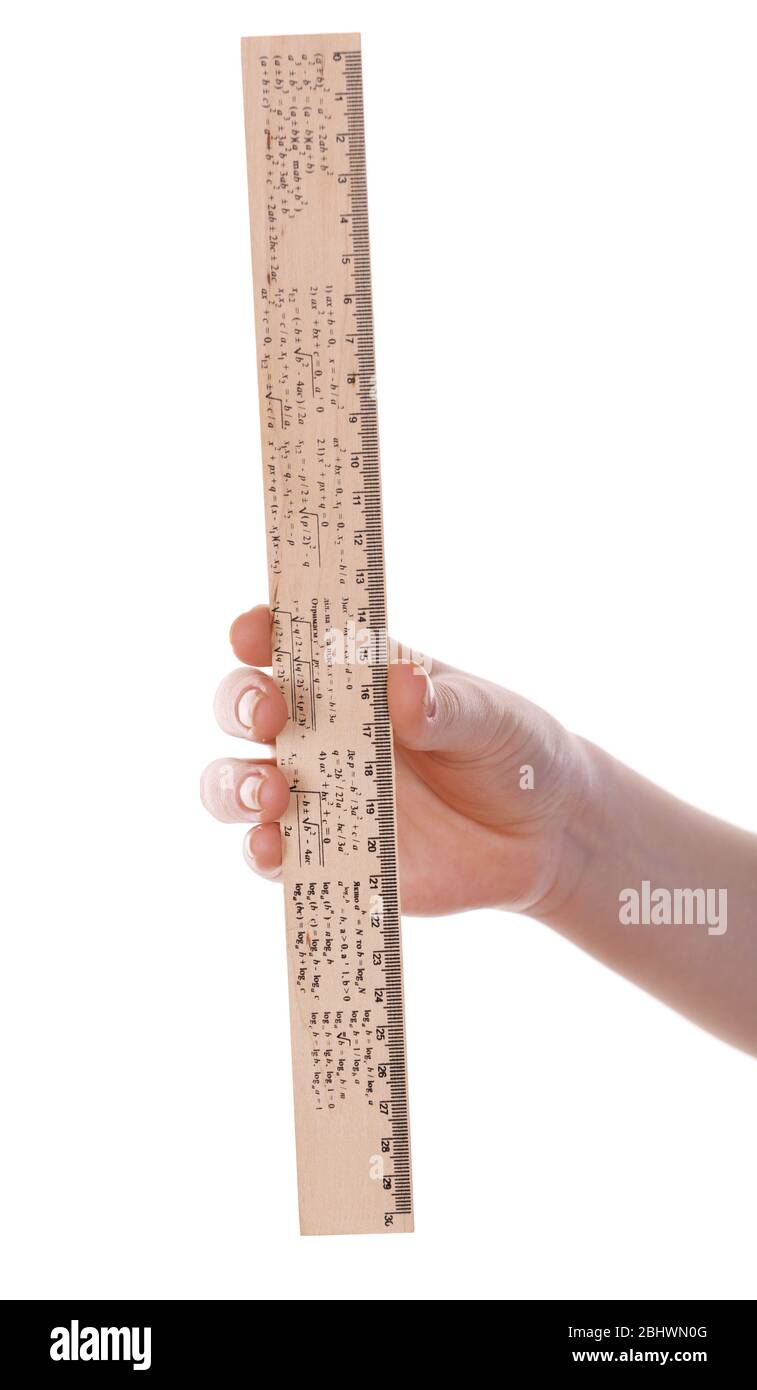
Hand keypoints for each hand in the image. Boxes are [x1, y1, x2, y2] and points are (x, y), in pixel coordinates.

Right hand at [200, 605, 590, 914]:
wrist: (545, 836)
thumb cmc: (513, 752)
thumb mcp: (492, 718)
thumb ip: (445, 706)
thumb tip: (403, 684)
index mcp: (355, 677)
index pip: (290, 643)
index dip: (259, 633)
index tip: (253, 634)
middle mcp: (322, 730)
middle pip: (244, 706)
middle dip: (241, 704)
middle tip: (268, 715)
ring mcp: (318, 792)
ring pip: (237, 781)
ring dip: (236, 783)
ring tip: (270, 791)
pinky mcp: (326, 853)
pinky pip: (270, 854)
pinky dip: (259, 850)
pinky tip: (274, 848)